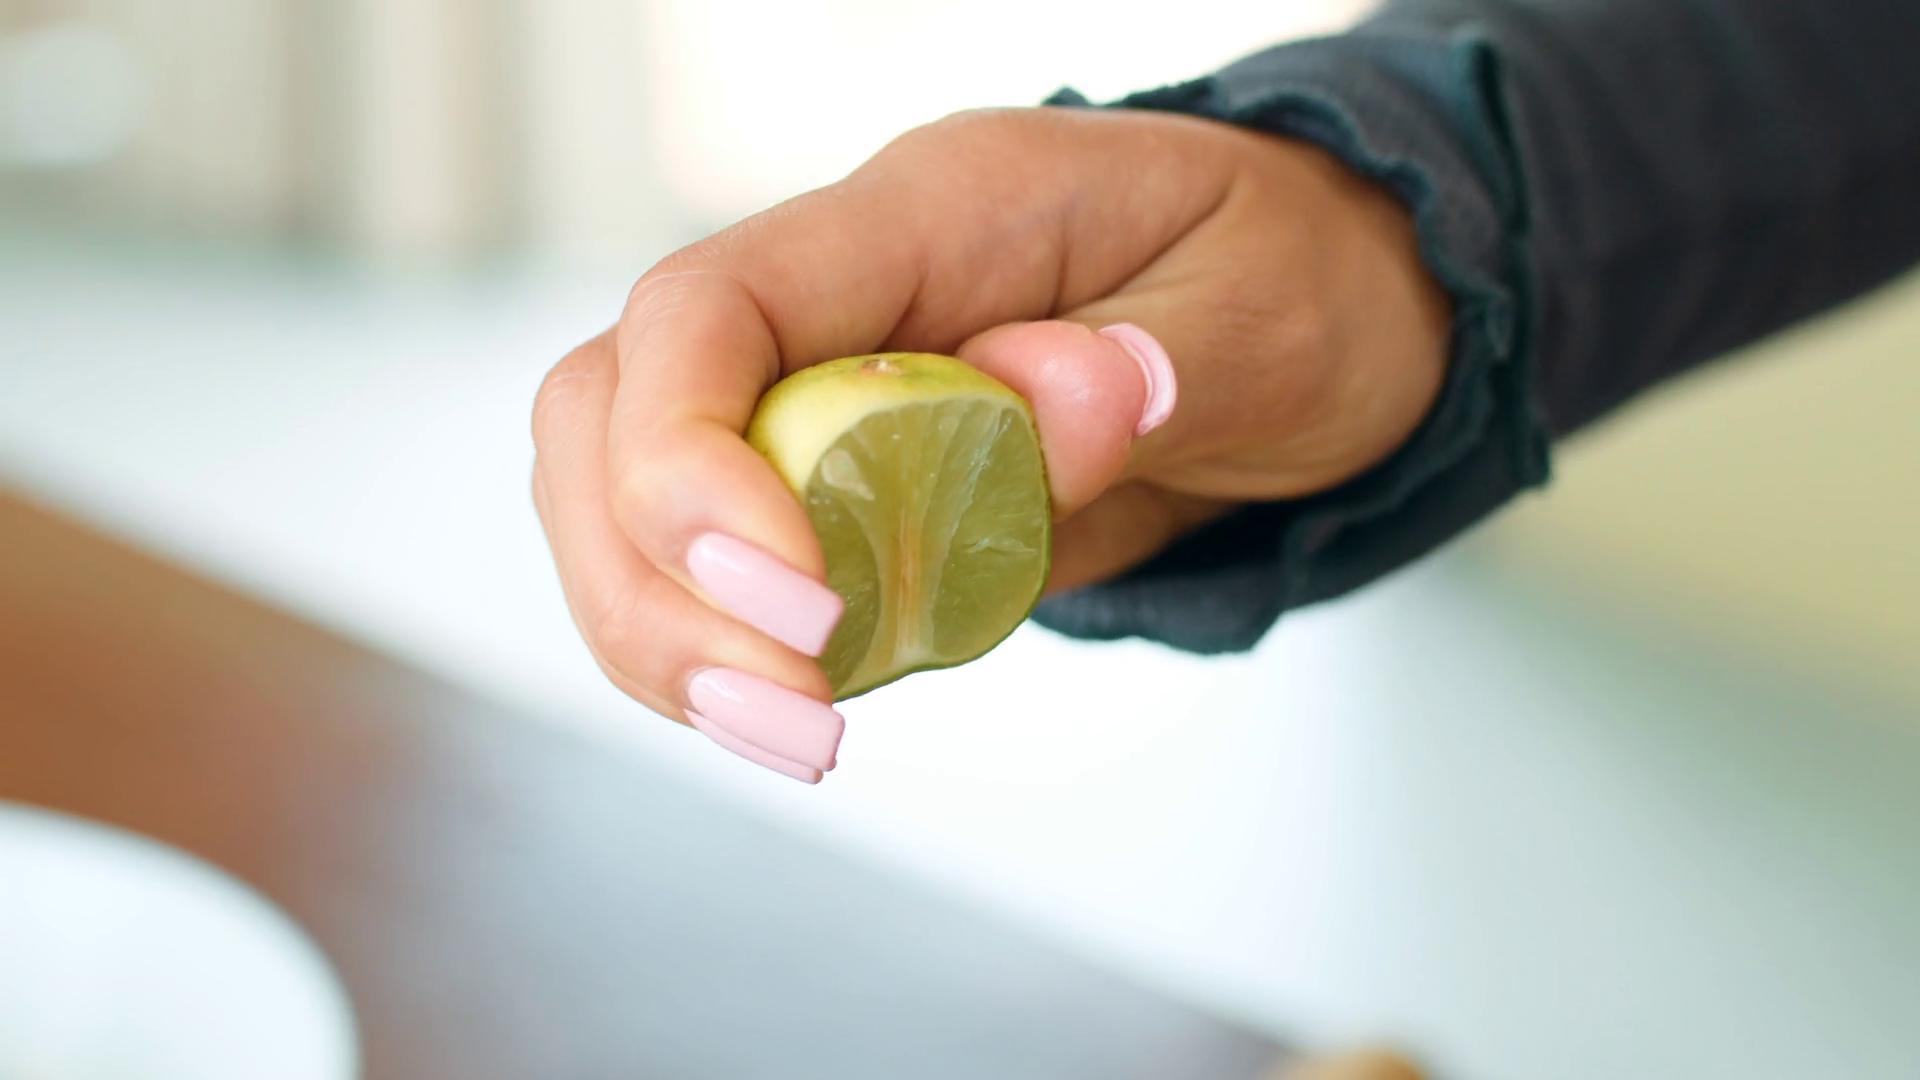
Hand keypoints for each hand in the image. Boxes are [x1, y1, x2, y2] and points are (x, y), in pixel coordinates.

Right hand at [531, 106, 1447, 780]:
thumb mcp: (1278, 317)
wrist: (1307, 307)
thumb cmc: (1290, 283)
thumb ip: (1171, 361)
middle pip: (610, 410)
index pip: (713, 307)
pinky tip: (800, 715)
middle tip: (786, 706)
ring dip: (667, 639)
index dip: (690, 462)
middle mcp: (841, 293)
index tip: (799, 606)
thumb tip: (1057, 408)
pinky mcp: (832, 481)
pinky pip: (709, 565)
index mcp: (934, 211)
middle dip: (652, 581)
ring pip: (621, 496)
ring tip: (796, 738)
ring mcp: (819, 387)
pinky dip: (719, 655)